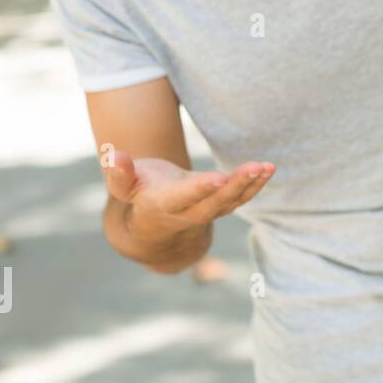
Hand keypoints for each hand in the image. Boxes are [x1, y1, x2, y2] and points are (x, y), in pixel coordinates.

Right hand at [103, 150, 274, 235]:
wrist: (154, 228)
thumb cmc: (138, 195)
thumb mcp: (124, 186)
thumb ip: (119, 173)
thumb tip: (113, 154)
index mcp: (161, 206)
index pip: (182, 198)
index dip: (199, 189)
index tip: (218, 178)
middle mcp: (187, 214)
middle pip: (213, 204)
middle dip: (234, 187)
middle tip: (255, 168)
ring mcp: (207, 213)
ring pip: (231, 203)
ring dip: (250, 186)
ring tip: (267, 167)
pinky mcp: (220, 207)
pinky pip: (240, 200)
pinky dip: (255, 186)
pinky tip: (269, 169)